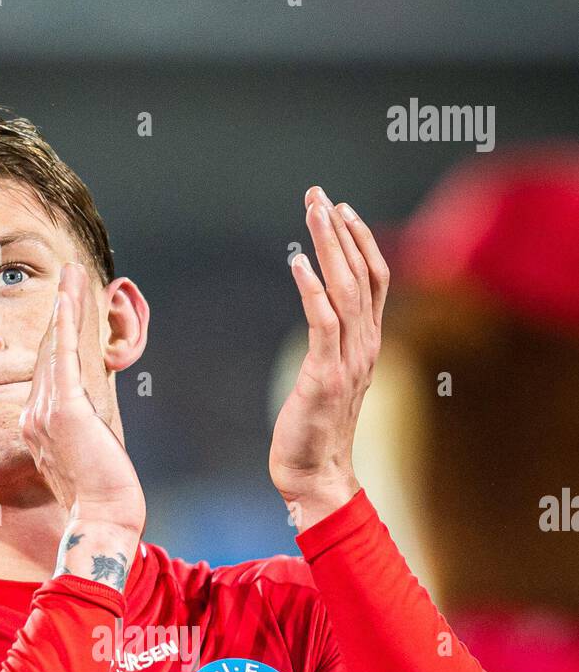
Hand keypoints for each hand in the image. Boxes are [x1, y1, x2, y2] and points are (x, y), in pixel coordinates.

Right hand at [19, 262, 145, 537]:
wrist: (103, 519)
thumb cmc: (100, 500)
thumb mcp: (85, 461)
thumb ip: (80, 440)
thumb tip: (89, 435)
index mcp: (37, 427)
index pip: (47, 373)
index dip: (55, 338)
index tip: (66, 310)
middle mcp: (34, 415)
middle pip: (47, 352)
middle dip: (60, 312)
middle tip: (69, 276)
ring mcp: (46, 411)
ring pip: (54, 346)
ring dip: (65, 305)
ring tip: (73, 273)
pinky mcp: (65, 409)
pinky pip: (62, 356)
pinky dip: (65, 323)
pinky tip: (69, 296)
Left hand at [269, 187, 389, 529]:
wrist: (316, 476)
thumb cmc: (315, 432)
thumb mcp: (329, 379)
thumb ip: (331, 347)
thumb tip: (322, 320)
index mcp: (367, 344)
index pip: (374, 279)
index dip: (360, 241)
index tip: (341, 209)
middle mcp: (364, 346)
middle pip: (362, 274)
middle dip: (342, 230)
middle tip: (320, 195)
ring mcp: (348, 361)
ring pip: (347, 290)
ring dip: (329, 247)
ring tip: (314, 212)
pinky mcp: (325, 377)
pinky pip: (322, 324)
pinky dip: (313, 290)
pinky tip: (298, 263)